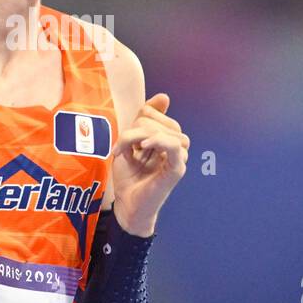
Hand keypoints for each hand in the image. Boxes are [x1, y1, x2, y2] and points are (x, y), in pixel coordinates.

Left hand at [110, 93, 188, 235]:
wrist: (127, 205)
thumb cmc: (128, 178)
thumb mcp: (129, 145)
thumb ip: (142, 123)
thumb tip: (164, 97)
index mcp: (164, 140)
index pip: (158, 114)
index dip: (139, 119)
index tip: (125, 140)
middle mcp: (175, 148)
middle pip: (165, 122)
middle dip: (140, 128)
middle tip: (124, 148)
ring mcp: (178, 159)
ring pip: (169, 132)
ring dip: (145, 135)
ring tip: (132, 151)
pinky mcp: (177, 170)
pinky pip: (176, 147)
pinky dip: (160, 141)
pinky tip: (145, 146)